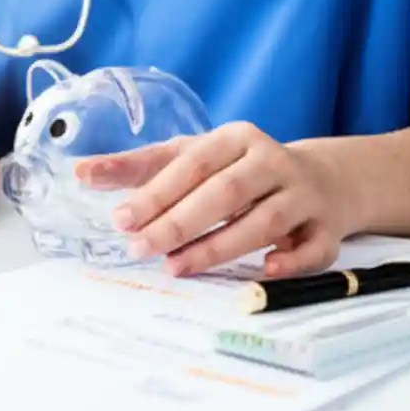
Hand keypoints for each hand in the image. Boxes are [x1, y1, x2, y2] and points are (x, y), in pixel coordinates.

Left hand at [74, 122, 361, 277]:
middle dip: (179, 223)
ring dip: (219, 247)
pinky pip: (314, 248)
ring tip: (175, 267)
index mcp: (236, 138)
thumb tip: (81, 172)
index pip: (192, 164)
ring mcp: (304, 195)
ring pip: (265, 222)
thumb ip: (138, 167)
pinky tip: (262, 272)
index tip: (122, 218)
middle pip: (225, 192)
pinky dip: (290, 262)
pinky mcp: (328, 229)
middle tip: (140, 248)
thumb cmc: (238, 170)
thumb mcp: (191, 158)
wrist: (321, 179)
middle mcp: (272, 162)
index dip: (157, 193)